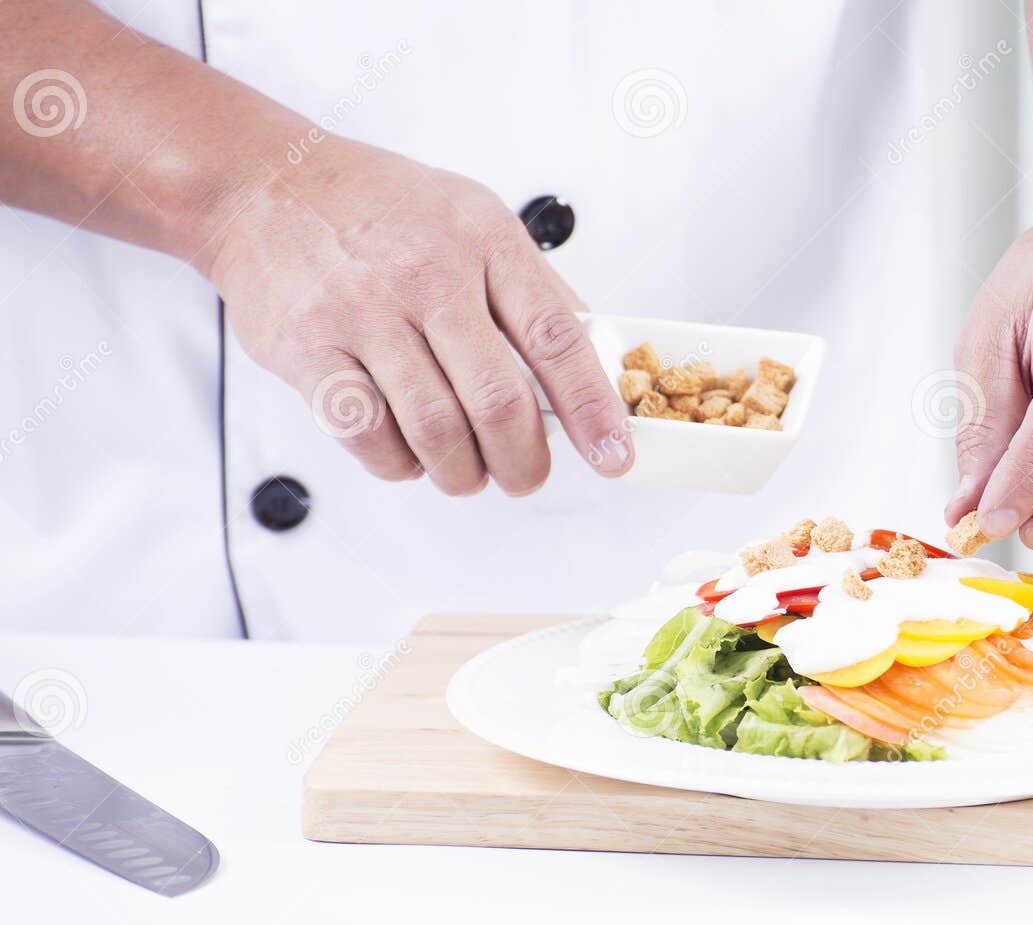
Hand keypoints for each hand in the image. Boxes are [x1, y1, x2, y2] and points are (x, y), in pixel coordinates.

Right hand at [202, 137, 631, 495]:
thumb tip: (596, 363)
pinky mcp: (308, 348)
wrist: (263, 183)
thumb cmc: (381, 209)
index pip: (557, 339)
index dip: (593, 409)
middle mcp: (426, 274)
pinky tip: (409, 456)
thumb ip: (533, 290)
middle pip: (498, 401)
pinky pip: (368, 435)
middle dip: (523, 461)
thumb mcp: (474, 220)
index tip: (614, 457)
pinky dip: (399, 464)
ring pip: (436, 429)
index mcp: (483, 241)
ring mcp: (363, 312)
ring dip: (463, 472)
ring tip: (468, 473)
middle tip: (525, 476)